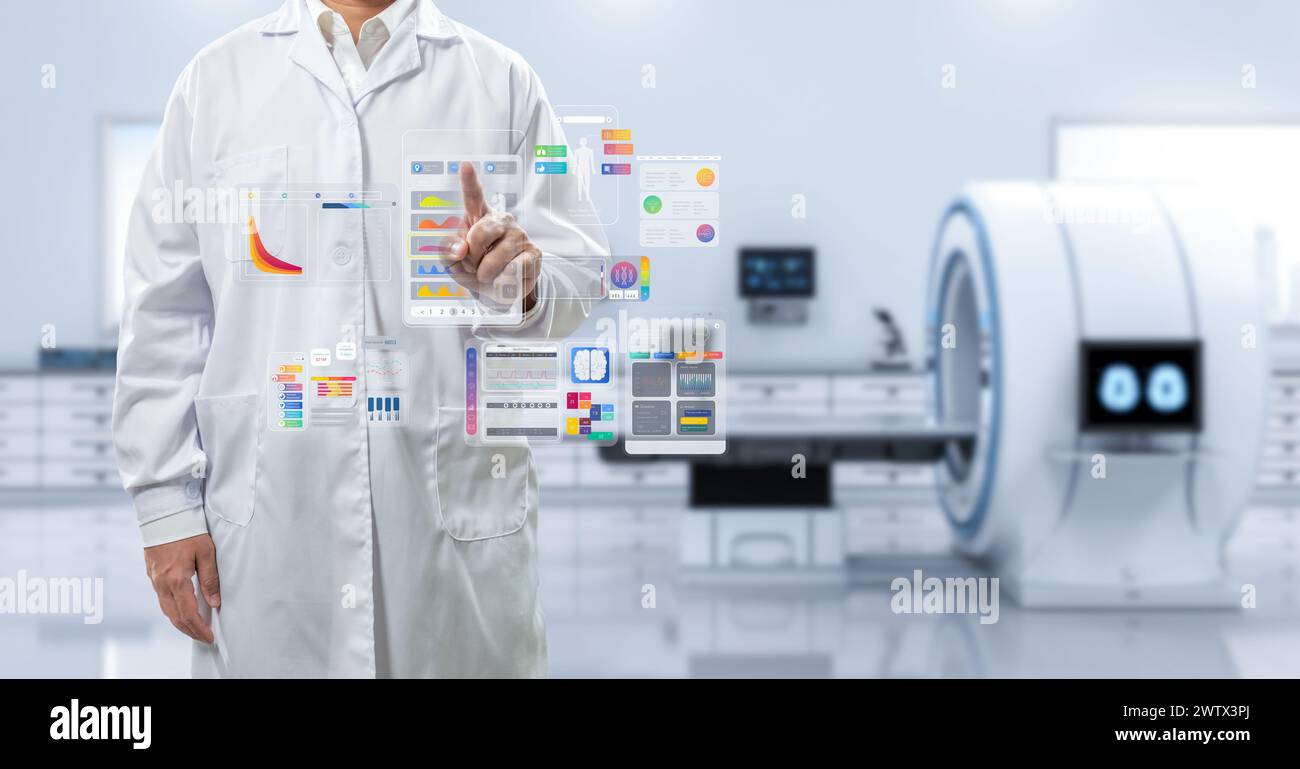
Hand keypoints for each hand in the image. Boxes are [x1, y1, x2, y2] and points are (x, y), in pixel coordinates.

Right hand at [144, 533, 219, 643]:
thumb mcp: (206, 552)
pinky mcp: (152, 574)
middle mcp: (162, 583)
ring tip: (195, 628)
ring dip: (180, 622)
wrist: (164, 514)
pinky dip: (173, 609)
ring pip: (166, 609)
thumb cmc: (188, 530)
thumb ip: (210, 578)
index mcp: (176, 579)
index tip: (210, 637)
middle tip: (204, 637)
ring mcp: (154, 579)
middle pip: (175, 616)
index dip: (199, 628)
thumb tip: (215, 602)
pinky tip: (183, 610)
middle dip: (190, 630)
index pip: (188, 613)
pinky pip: (161, 599)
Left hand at [446, 163, 541, 311]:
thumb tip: (460, 249)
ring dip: (485, 276)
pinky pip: (512, 273)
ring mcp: (519, 235)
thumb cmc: (476, 269)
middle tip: (473, 266)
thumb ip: (448, 253)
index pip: (473, 196)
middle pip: (478, 235)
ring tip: (488, 276)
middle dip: (469, 259)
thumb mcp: (454, 262)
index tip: (465, 165)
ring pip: (494, 261)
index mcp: (478, 216)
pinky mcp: (533, 253)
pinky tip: (503, 281)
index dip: (469, 181)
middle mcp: (501, 221)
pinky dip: (502, 285)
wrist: (501, 290)